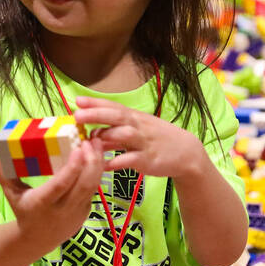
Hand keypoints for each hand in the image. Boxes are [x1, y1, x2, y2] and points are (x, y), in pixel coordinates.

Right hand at [0, 139, 105, 249]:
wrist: (37, 239)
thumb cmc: (22, 208)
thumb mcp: (10, 191)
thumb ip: (4, 170)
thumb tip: (2, 145)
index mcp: (41, 203)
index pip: (61, 185)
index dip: (72, 167)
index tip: (78, 148)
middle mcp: (62, 209)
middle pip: (84, 184)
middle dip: (91, 160)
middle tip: (90, 140)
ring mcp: (76, 211)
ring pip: (93, 186)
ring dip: (98, 163)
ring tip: (97, 143)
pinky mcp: (86, 211)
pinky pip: (93, 189)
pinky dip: (96, 171)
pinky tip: (95, 156)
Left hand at [73, 97, 207, 179]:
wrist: (186, 153)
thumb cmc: (157, 139)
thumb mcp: (137, 130)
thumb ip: (114, 132)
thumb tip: (90, 133)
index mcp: (134, 117)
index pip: (113, 106)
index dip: (96, 103)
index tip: (78, 100)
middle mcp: (138, 127)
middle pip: (117, 117)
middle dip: (97, 115)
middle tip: (78, 115)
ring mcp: (144, 143)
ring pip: (125, 135)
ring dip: (108, 137)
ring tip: (91, 140)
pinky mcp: (149, 160)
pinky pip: (131, 159)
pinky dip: (118, 162)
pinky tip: (105, 165)